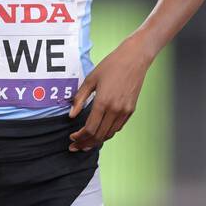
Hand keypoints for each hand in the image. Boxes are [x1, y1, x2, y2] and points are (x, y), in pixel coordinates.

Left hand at [67, 35, 151, 150]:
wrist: (134, 59)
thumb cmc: (111, 65)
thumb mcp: (91, 79)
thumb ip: (79, 99)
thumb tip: (71, 115)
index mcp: (103, 102)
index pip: (90, 129)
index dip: (79, 137)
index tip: (72, 138)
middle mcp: (115, 109)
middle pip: (99, 135)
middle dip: (86, 143)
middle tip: (76, 146)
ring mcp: (124, 111)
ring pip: (109, 134)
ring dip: (97, 141)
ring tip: (86, 143)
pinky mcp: (131, 110)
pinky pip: (118, 127)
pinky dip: (107, 133)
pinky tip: (100, 132)